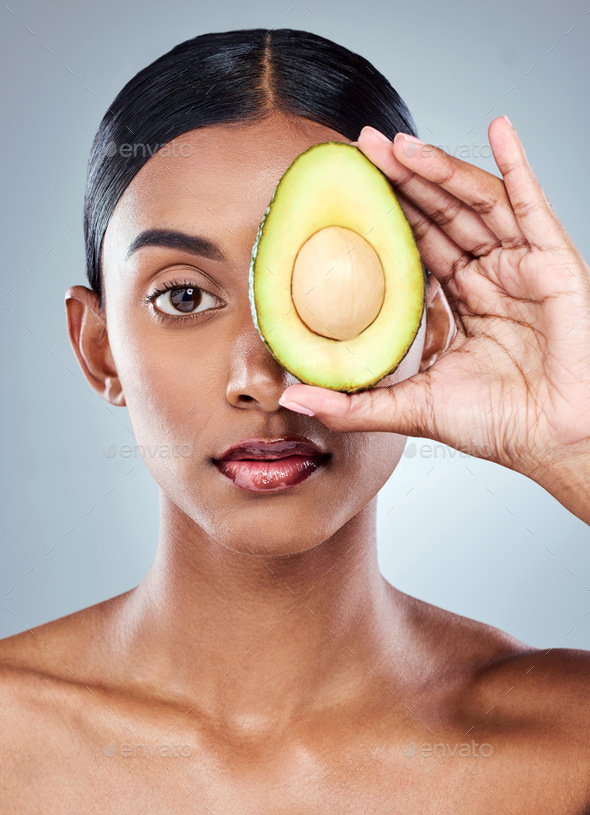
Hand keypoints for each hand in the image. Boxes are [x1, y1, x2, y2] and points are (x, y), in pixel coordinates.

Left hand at [278, 117, 589, 520]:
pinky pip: (532, 204)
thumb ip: (354, 404)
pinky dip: (518, 163)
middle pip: (442, 214)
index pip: (419, 244)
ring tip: (399, 145)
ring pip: (476, 204)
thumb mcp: (412, 410)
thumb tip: (294, 399)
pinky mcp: (553, 262)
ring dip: (439, 169)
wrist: (551, 441)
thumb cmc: (499, 425)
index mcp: (463, 302)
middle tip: (362, 149)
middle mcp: (491, 277)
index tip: (349, 191)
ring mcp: (522, 266)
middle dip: (402, 180)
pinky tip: (498, 129)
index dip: (387, 215)